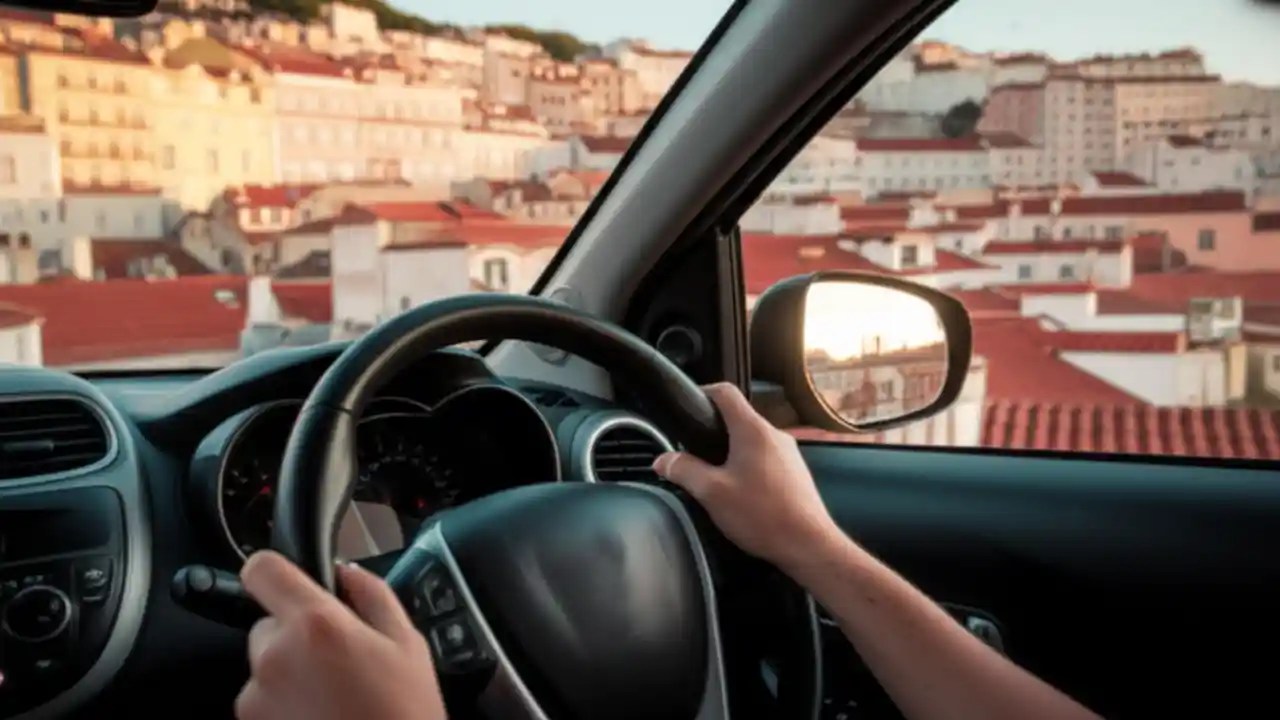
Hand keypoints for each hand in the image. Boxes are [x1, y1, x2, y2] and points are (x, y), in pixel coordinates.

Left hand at [235, 551, 445, 719]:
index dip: (273, 570)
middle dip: (296, 635)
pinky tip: (322, 715)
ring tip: (334, 696)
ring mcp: (257, 698)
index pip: (262, 570)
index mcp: (316, 625)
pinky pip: (262, 702)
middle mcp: (276, 657)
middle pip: (267, 624)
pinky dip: (285, 705)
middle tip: (338, 659)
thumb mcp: (408, 644)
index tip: (285, 580)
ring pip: (266, 666)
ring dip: (289, 673)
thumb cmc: (404, 715)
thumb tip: (348, 572)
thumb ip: (373, 595)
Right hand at [653, 382, 843, 572]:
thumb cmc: (762, 516)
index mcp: (753, 430)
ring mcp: (789, 453)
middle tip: (694, 454)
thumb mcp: (712, 493)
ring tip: (715, 478)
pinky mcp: (795, 473)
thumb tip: (663, 460)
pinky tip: (741, 493)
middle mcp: (774, 435)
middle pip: (738, 418)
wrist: (808, 545)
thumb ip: (684, 470)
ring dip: (732, 453)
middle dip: (714, 432)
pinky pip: (766, 459)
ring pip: (752, 441)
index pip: (725, 392)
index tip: (689, 408)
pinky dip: (749, 467)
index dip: (703, 393)